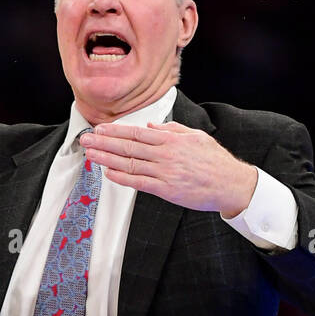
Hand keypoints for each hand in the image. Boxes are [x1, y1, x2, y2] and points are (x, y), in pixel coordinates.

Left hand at [81, 121, 257, 215]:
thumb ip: (172, 130)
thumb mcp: (195, 136)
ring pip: (129, 163)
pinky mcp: (166, 189)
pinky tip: (107, 172)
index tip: (99, 129)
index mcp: (171, 139)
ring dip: (107, 158)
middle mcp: (165, 154)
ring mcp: (164, 172)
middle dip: (104, 142)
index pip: (136, 133)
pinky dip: (121, 177)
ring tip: (90, 154)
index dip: (115, 131)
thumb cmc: (213, 160)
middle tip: (85, 139)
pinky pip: (138, 182)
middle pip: (128, 146)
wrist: (229, 183)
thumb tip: (151, 126)